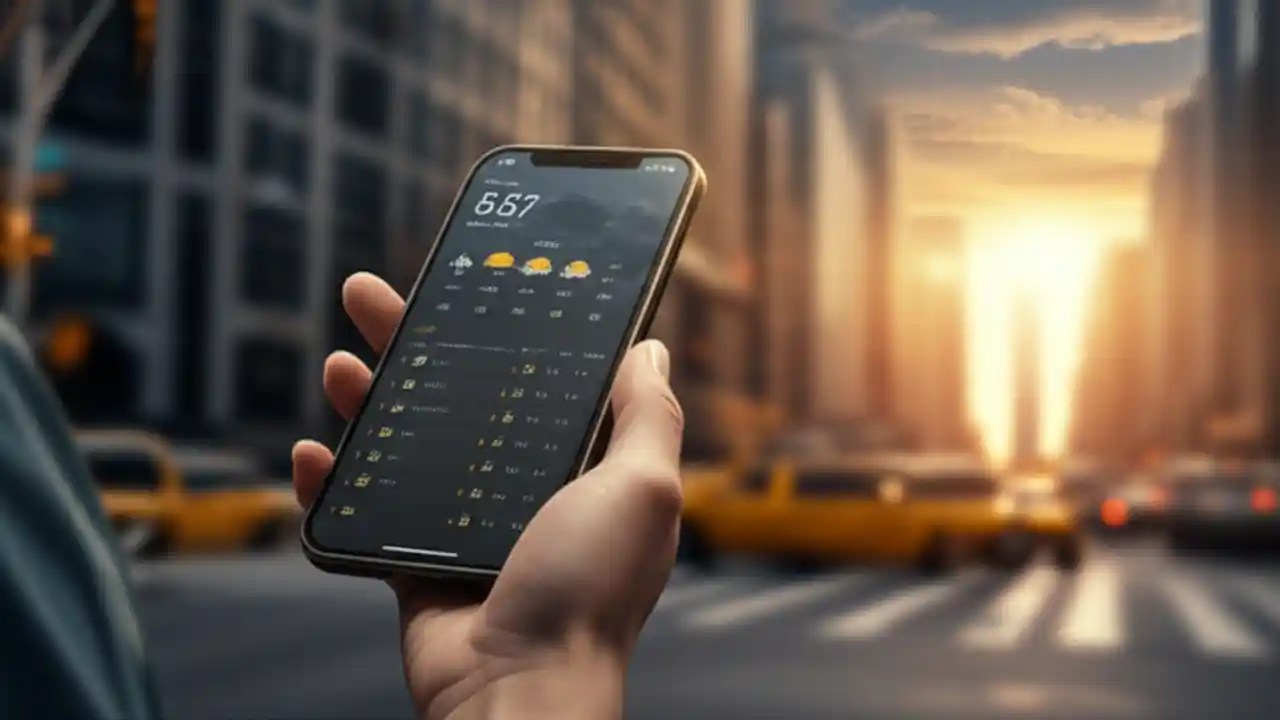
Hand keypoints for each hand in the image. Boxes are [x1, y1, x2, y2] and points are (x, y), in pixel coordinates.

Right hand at [292, 273, 684, 719]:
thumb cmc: (587, 595)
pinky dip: (334, 485)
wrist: (517, 689)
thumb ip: (648, 416)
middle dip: (415, 346)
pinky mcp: (418, 563)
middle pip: (461, 398)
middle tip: (371, 298)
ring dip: (371, 401)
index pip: (537, 380)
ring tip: (342, 364)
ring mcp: (467, 525)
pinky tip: (315, 455)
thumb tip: (649, 350)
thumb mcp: (642, 488)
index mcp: (582, 468)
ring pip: (409, 445)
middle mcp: (525, 490)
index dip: (503, 332)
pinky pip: (368, 511)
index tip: (470, 288)